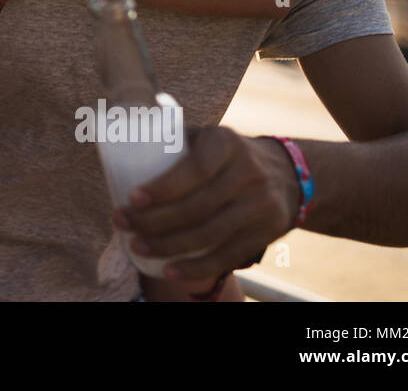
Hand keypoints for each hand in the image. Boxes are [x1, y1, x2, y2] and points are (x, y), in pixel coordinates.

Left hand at [113, 127, 299, 290]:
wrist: (287, 173)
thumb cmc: (225, 155)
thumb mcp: (208, 137)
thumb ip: (174, 138)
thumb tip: (120, 141)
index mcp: (227, 143)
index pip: (195, 170)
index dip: (163, 188)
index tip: (132, 199)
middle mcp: (249, 173)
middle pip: (197, 206)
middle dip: (154, 220)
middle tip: (121, 223)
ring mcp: (260, 205)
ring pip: (210, 233)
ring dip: (169, 246)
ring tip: (137, 247)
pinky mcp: (267, 232)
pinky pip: (228, 255)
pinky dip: (197, 267)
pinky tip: (170, 271)